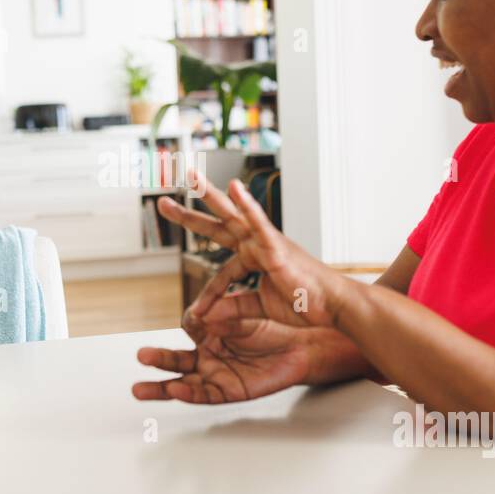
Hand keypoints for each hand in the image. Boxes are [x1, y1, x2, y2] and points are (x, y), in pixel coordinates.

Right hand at [133, 317, 315, 402]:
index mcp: (210, 330)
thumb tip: (201, 315)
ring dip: (162, 386)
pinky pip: (205, 394)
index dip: (191, 322)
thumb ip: (224, 315)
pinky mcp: (230, 390)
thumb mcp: (248, 314)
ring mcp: (217, 373)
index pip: (189, 326)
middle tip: (140, 356)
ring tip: (139, 389)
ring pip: (183, 382)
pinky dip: (189, 394)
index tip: (196, 317)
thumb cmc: (277, 326)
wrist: (304, 345)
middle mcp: (209, 353)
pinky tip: (176, 389)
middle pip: (176, 359)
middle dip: (158, 359)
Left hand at [158, 173, 349, 329]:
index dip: (208, 293)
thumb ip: (232, 308)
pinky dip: (249, 205)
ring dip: (210, 194)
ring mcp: (266, 241)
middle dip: (189, 213)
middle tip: (161, 201)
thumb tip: (203, 318)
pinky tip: (235, 188)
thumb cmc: (304, 304)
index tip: (195, 313)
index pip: (222, 269)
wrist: (333, 307)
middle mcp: (256, 243)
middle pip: (216, 224)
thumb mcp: (259, 309)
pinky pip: (260, 223)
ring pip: (232, 213)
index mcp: (253, 257)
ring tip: (188, 175)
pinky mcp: (278, 246)